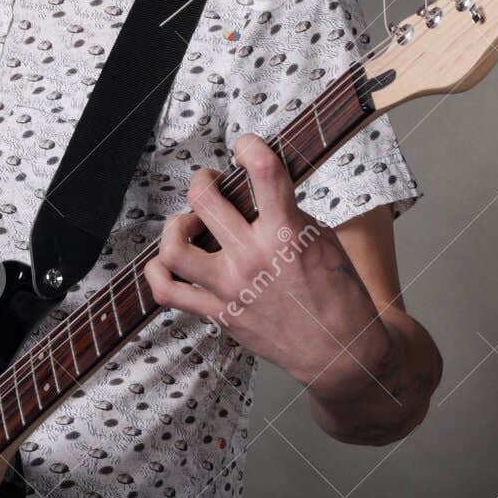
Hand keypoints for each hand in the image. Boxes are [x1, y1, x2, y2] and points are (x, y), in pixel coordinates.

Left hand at [142, 134, 389, 390]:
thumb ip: (288, 211)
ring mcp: (230, 288)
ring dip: (176, 224)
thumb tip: (258, 187)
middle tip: (213, 183)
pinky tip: (169, 260)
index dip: (249, 145)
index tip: (246, 146)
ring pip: (174, 246)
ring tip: (191, 223)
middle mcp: (253, 258)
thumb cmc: (338, 294)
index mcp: (286, 234)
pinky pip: (167, 291)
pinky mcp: (219, 313)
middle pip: (204, 199)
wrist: (340, 351)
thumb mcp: (323, 239)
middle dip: (204, 180)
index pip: (263, 169)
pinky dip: (157, 271)